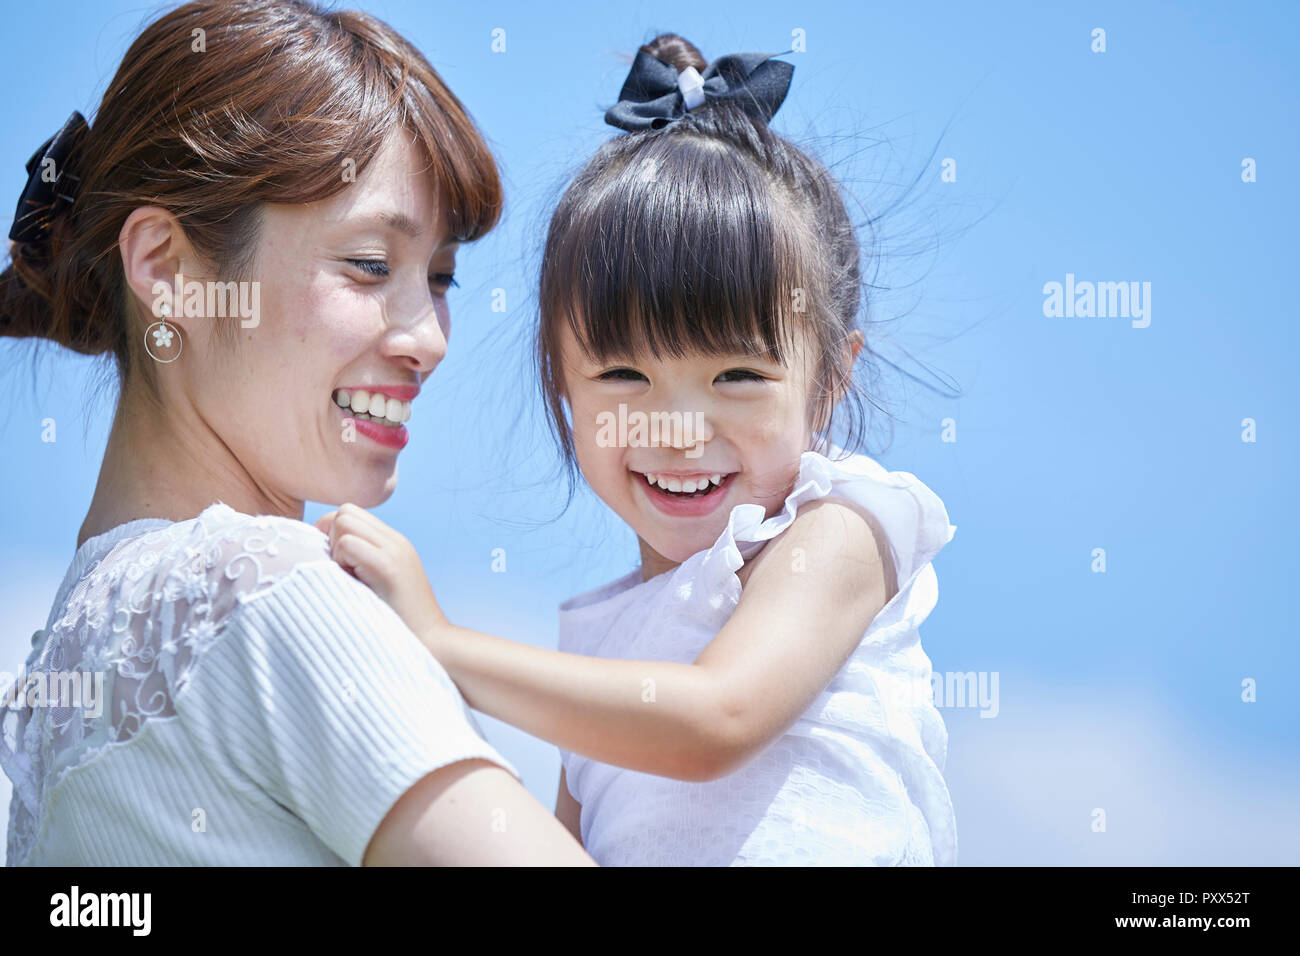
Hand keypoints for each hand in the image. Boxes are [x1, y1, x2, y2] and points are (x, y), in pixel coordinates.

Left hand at [315, 504, 449, 643]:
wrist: (432, 645)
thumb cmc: (397, 625)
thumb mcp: (379, 585)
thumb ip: (362, 563)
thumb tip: (322, 552)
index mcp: (394, 544)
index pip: (350, 513)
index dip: (332, 533)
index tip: (334, 563)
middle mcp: (395, 541)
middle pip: (345, 511)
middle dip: (331, 536)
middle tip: (340, 570)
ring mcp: (394, 550)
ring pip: (343, 521)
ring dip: (336, 548)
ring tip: (348, 577)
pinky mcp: (388, 566)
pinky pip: (347, 544)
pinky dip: (340, 562)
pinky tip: (353, 585)